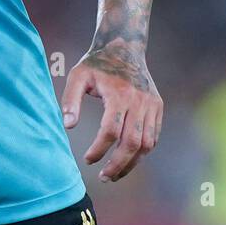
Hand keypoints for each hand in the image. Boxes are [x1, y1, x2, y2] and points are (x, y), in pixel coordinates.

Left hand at [61, 47, 162, 181]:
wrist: (124, 47)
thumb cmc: (96, 64)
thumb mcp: (78, 75)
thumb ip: (70, 99)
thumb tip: (67, 126)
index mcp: (119, 94)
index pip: (111, 131)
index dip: (98, 149)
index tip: (88, 159)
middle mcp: (140, 100)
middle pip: (132, 142)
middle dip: (118, 165)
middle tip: (104, 177)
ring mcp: (152, 104)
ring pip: (147, 144)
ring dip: (132, 163)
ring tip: (115, 174)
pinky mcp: (158, 106)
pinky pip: (153, 136)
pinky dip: (142, 152)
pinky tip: (127, 159)